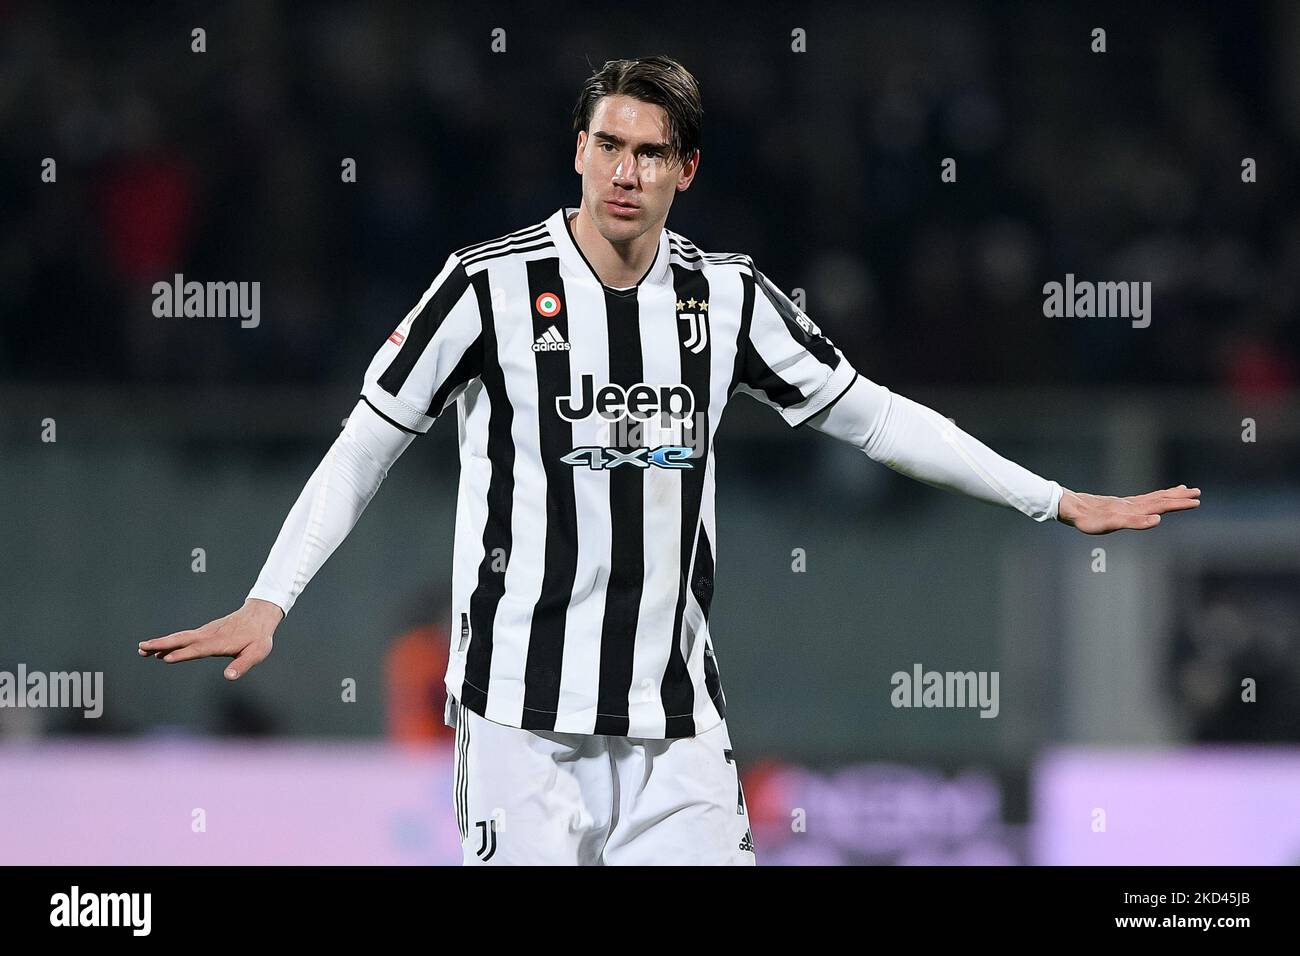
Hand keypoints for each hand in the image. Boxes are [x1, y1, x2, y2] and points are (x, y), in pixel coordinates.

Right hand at [138, 598, 283, 679]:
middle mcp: (208, 636)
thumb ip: (243, 664)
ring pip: (179, 638)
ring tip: (141, 650)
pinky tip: (161, 649)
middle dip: (161, 644)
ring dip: (161, 643)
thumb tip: (229, 677)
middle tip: (141, 648)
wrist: (259, 615)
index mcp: (219, 643)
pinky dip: (170, 642)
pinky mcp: (204, 632)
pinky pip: (184, 637)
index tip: (165, 658)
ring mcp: (205, 633)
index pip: (198, 649)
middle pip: (181, 640)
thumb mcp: (257, 652)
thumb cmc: (258, 637)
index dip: (183, 654)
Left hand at [1057, 484, 1199, 533]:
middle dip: (1179, 497)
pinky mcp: (1120, 505)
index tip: (1196, 501)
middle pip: (1160, 499)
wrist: (1072, 508)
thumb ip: (1135, 522)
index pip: (1161, 505)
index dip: (1179, 503)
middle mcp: (1133, 504)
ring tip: (1184, 490)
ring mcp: (1127, 504)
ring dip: (1169, 495)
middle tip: (1198, 492)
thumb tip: (1157, 520)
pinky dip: (1154, 497)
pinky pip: (1143, 499)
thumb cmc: (1090, 520)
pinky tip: (1156, 498)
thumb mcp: (1111, 524)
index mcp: (1134, 508)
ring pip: (1153, 497)